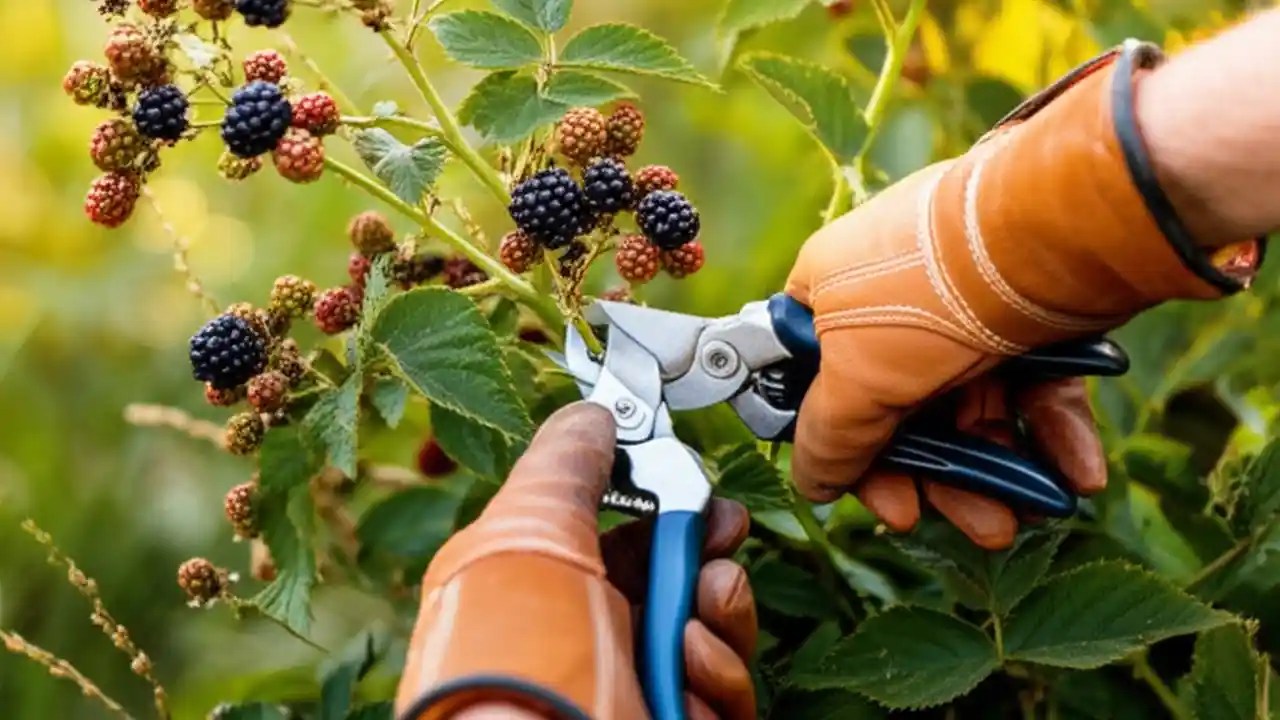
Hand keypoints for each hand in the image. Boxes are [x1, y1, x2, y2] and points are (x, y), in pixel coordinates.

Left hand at [394, 402, 756, 719]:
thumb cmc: (512, 646)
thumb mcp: (528, 528)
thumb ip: (565, 463)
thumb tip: (591, 415)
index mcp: (548, 590)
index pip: (623, 543)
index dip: (665, 511)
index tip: (697, 489)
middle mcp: (591, 642)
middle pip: (678, 586)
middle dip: (708, 555)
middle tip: (720, 537)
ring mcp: (633, 689)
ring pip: (713, 639)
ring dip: (720, 612)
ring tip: (701, 608)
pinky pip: (725, 698)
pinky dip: (717, 673)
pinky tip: (689, 662)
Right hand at [783, 43, 1260, 549]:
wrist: (1058, 229)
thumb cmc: (932, 296)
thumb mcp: (858, 382)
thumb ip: (827, 441)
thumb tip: (811, 482)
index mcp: (828, 295)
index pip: (817, 386)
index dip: (845, 449)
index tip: (884, 500)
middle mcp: (891, 294)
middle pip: (903, 407)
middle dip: (943, 478)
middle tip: (980, 527)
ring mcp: (962, 300)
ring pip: (971, 402)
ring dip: (1000, 467)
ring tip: (1028, 512)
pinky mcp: (1028, 305)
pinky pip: (1030, 379)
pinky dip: (1049, 428)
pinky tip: (1076, 473)